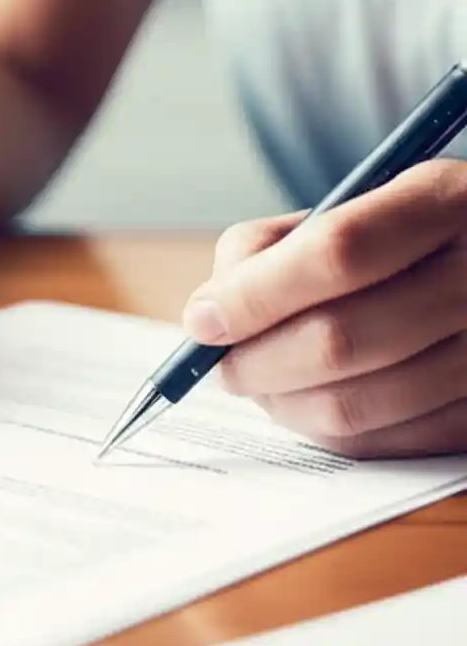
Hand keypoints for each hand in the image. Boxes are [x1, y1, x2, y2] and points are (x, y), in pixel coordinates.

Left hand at [185, 160, 466, 457]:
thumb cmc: (391, 238)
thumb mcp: (345, 206)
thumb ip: (268, 247)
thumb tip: (208, 317)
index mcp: (444, 202)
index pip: (337, 253)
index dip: (255, 295)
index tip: (203, 321)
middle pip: (339, 340)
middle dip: (255, 362)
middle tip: (223, 366)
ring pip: (355, 404)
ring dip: (281, 403)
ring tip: (260, 384)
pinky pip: (381, 442)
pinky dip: (323, 429)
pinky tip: (308, 400)